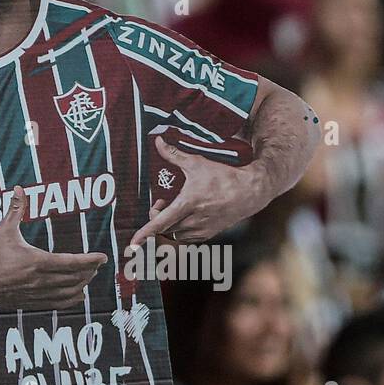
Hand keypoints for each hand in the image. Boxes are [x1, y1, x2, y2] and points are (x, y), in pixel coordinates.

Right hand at [0, 185, 106, 312]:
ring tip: (89, 276)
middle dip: (89, 271)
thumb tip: (19, 188)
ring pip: (69, 292)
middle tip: (96, 264)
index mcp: (37, 261)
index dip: (90, 260)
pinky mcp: (33, 302)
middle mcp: (41, 280)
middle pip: (75, 278)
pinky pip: (59, 303)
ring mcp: (38, 293)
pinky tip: (78, 295)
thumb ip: (15, 209)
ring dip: (82, 284)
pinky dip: (72, 299)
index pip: (72, 262)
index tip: (103, 257)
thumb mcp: (3, 231)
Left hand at [131, 136, 265, 245]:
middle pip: (164, 228)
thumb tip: (158, 141)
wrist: (250, 191)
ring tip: (174, 209)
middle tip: (162, 202)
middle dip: (157, 217)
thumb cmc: (224, 177)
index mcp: (189, 204)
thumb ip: (174, 155)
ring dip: (168, 224)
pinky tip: (184, 217)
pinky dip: (179, 230)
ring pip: (174, 235)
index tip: (133, 243)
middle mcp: (195, 221)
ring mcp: (202, 230)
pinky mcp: (209, 234)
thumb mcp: (197, 163)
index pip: (161, 222)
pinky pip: (186, 238)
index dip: (145, 233)